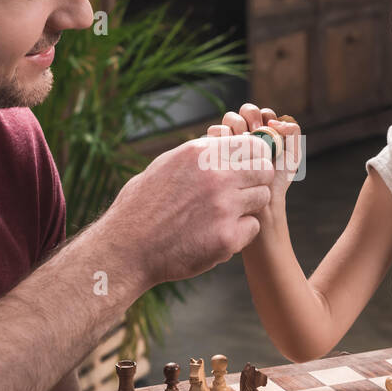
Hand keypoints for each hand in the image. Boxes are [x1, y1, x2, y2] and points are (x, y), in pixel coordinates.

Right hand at [105, 134, 274, 286]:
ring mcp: (224, 207)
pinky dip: (239, 233)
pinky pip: (252, 228)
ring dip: (247, 207)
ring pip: (262, 199)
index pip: (253, 145)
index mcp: (201, 153)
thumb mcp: (166, 164)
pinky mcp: (227, 237)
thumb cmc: (141, 207)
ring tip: (222, 216)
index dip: (254, 158)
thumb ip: (199, 154)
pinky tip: (216, 235)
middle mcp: (217, 176)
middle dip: (255, 181)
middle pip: (264, 170)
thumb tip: (221, 141)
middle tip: (239, 195)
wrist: (127, 248)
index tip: (247, 169)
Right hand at [206, 102, 302, 218]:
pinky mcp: (216, 150)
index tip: (266, 126)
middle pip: (243, 112)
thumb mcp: (292, 156)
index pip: (261, 113)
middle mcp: (247, 134)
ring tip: (242, 139)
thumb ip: (292, 133)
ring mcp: (231, 142)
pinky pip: (214, 132)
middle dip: (249, 116)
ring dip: (235, 124)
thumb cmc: (277, 182)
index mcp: (264, 132)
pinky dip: (221, 134)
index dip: (263, 115)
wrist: (261, 205)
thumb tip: (275, 120)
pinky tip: (228, 146)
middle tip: (254, 130)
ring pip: (228, 119)